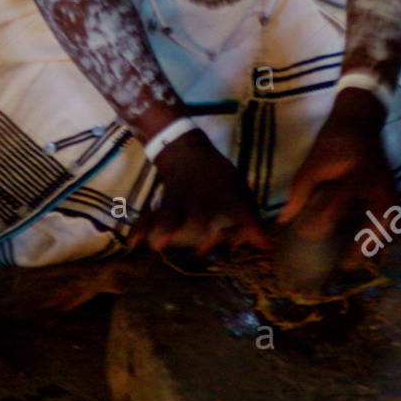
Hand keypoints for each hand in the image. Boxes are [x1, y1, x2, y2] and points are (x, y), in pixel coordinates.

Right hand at [130, 129, 269, 255]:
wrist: (185, 150)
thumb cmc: (215, 175)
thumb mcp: (238, 188)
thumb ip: (248, 214)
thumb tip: (262, 243)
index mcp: (226, 195)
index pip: (244, 213)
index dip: (256, 231)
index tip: (266, 247)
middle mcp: (203, 198)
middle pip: (205, 216)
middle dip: (207, 233)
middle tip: (205, 249)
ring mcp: (181, 199)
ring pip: (172, 212)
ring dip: (167, 226)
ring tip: (159, 244)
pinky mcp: (165, 201)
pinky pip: (149, 215)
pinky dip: (140, 229)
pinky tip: (133, 243)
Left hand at [276, 91, 396, 290]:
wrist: (361, 123)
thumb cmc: (335, 142)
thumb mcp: (313, 163)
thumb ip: (299, 193)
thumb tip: (284, 221)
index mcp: (355, 177)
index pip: (336, 208)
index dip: (319, 224)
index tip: (304, 234)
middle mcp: (377, 188)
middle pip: (375, 227)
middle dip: (362, 249)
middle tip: (344, 265)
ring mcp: (389, 191)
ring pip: (387, 226)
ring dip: (373, 245)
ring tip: (354, 260)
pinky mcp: (392, 193)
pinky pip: (390, 220)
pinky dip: (379, 234)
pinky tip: (365, 244)